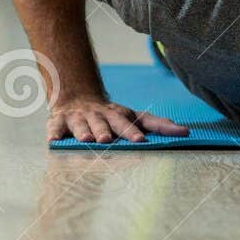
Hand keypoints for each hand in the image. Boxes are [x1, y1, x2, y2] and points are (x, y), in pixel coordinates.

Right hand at [48, 96, 189, 143]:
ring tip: (88, 139)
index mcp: (120, 115)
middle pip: (106, 123)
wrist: (77, 98)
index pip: (131, 122)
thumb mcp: (134, 116)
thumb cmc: (111, 115)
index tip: (141, 141)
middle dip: (108, 130)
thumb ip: (158, 124)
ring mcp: (80, 117)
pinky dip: (54, 132)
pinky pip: (55, 127)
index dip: (135, 131)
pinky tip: (53, 141)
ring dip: (85, 131)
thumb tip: (185, 131)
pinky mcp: (59, 120)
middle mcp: (101, 115)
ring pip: (83, 124)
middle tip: (108, 140)